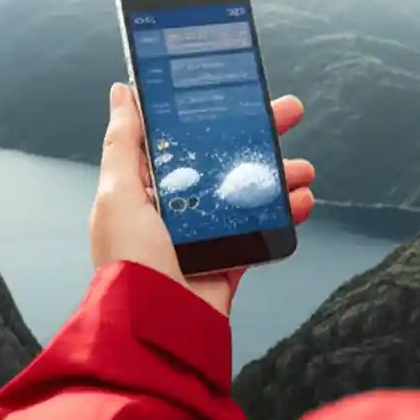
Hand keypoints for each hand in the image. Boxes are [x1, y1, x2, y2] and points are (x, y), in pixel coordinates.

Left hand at [90, 83, 314, 314]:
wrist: (158, 327)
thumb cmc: (130, 260)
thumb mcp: (117, 194)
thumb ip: (123, 143)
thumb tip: (121, 93)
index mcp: (146, 188)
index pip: (185, 140)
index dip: (212, 116)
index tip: (240, 93)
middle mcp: (177, 207)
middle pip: (225, 159)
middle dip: (259, 136)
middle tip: (289, 114)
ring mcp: (207, 232)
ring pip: (251, 191)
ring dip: (280, 175)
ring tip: (302, 169)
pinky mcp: (232, 257)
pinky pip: (265, 227)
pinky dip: (287, 212)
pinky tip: (302, 201)